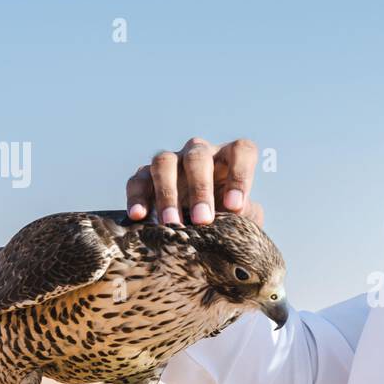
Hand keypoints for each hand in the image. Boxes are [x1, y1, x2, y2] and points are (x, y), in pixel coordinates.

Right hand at [126, 137, 264, 227]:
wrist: (198, 232)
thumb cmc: (227, 221)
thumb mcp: (242, 220)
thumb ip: (247, 218)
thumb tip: (239, 221)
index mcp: (229, 158)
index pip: (241, 151)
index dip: (239, 175)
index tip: (235, 207)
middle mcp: (199, 154)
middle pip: (197, 157)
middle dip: (200, 189)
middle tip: (203, 220)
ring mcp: (171, 162)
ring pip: (164, 162)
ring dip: (168, 193)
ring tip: (171, 222)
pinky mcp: (145, 176)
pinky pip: (137, 180)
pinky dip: (136, 197)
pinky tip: (139, 216)